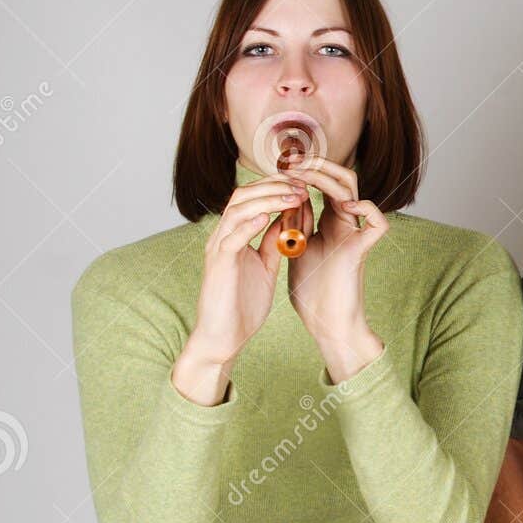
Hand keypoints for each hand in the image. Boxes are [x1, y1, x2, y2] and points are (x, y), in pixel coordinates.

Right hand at [179, 173, 308, 391]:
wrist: (224, 337)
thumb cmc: (242, 304)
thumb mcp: (265, 267)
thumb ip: (272, 243)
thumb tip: (287, 220)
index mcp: (235, 236)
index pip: (252, 199)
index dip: (277, 188)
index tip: (304, 185)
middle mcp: (223, 237)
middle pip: (243, 196)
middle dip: (274, 187)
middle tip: (302, 184)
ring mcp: (218, 250)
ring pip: (237, 211)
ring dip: (267, 200)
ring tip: (292, 195)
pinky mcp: (218, 266)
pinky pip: (230, 239)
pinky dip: (248, 225)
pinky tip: (266, 217)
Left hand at [283, 155, 389, 378]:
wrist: (325, 322)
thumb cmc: (311, 292)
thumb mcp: (295, 249)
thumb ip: (294, 224)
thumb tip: (287, 199)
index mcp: (330, 222)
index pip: (324, 183)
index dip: (306, 170)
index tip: (282, 165)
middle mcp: (345, 224)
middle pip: (342, 180)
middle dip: (317, 166)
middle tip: (292, 163)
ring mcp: (355, 235)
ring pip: (355, 192)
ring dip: (330, 179)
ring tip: (305, 176)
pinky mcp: (362, 251)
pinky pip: (377, 222)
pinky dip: (365, 208)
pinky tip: (343, 207)